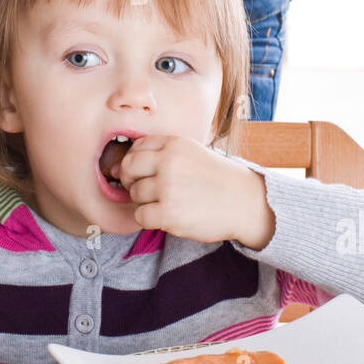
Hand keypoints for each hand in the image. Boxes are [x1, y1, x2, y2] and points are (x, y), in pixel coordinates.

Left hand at [117, 135, 274, 245]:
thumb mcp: (192, 153)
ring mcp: (168, 187)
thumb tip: (118, 168)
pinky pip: (140, 216)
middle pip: (129, 168)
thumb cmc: (217, 180)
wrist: (246, 202)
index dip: (137, 163)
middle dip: (133, 180)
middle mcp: (169, 162)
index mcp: (175, 144)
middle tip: (149, 190)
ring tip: (167, 203)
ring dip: (145, 202)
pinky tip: (167, 216)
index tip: (148, 174)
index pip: (137, 147)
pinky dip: (149, 219)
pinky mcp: (169, 213)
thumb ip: (160, 155)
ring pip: (134, 194)